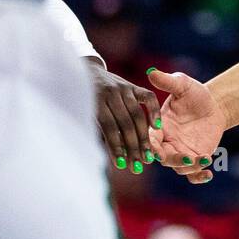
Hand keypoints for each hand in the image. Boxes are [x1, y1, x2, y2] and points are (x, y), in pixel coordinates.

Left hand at [86, 58, 157, 173]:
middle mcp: (110, 94)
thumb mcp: (83, 113)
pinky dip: (154, 112)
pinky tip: (157, 127)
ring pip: (137, 115)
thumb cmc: (81, 99)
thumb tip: (114, 155)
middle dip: (132, 147)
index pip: (109, 128)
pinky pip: (148, 98)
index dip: (116, 147)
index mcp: (95, 102)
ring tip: (148, 156)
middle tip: (138, 165)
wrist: (85, 72)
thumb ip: (98, 130)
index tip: (122, 164)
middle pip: (125, 123)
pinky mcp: (133, 85)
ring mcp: (123, 88)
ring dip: (144, 138)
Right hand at [146, 68, 227, 184]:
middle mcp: (167, 143)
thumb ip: (168, 81)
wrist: (214, 104)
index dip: (150, 146)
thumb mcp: (182, 85)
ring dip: (190, 166)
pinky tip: (209, 174)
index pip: (149, 140)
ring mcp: (181, 152)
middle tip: (186, 157)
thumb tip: (152, 72)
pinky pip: (193, 174)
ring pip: (179, 167)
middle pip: (163, 158)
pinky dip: (199, 177)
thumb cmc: (195, 93)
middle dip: (173, 160)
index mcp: (158, 127)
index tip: (157, 148)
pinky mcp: (195, 158)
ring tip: (204, 158)